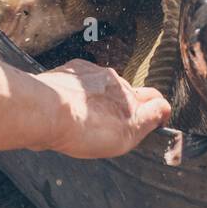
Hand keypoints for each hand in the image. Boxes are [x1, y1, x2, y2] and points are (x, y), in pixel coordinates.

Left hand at [37, 59, 170, 158]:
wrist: (45, 111)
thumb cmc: (82, 129)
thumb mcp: (124, 138)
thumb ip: (147, 122)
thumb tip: (161, 109)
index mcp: (133, 101)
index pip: (157, 100)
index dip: (158, 110)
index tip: (155, 118)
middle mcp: (117, 82)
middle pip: (129, 92)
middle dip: (124, 105)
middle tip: (110, 125)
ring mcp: (95, 73)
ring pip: (104, 85)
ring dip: (100, 98)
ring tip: (83, 117)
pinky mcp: (74, 70)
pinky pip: (83, 79)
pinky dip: (80, 90)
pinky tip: (68, 104)